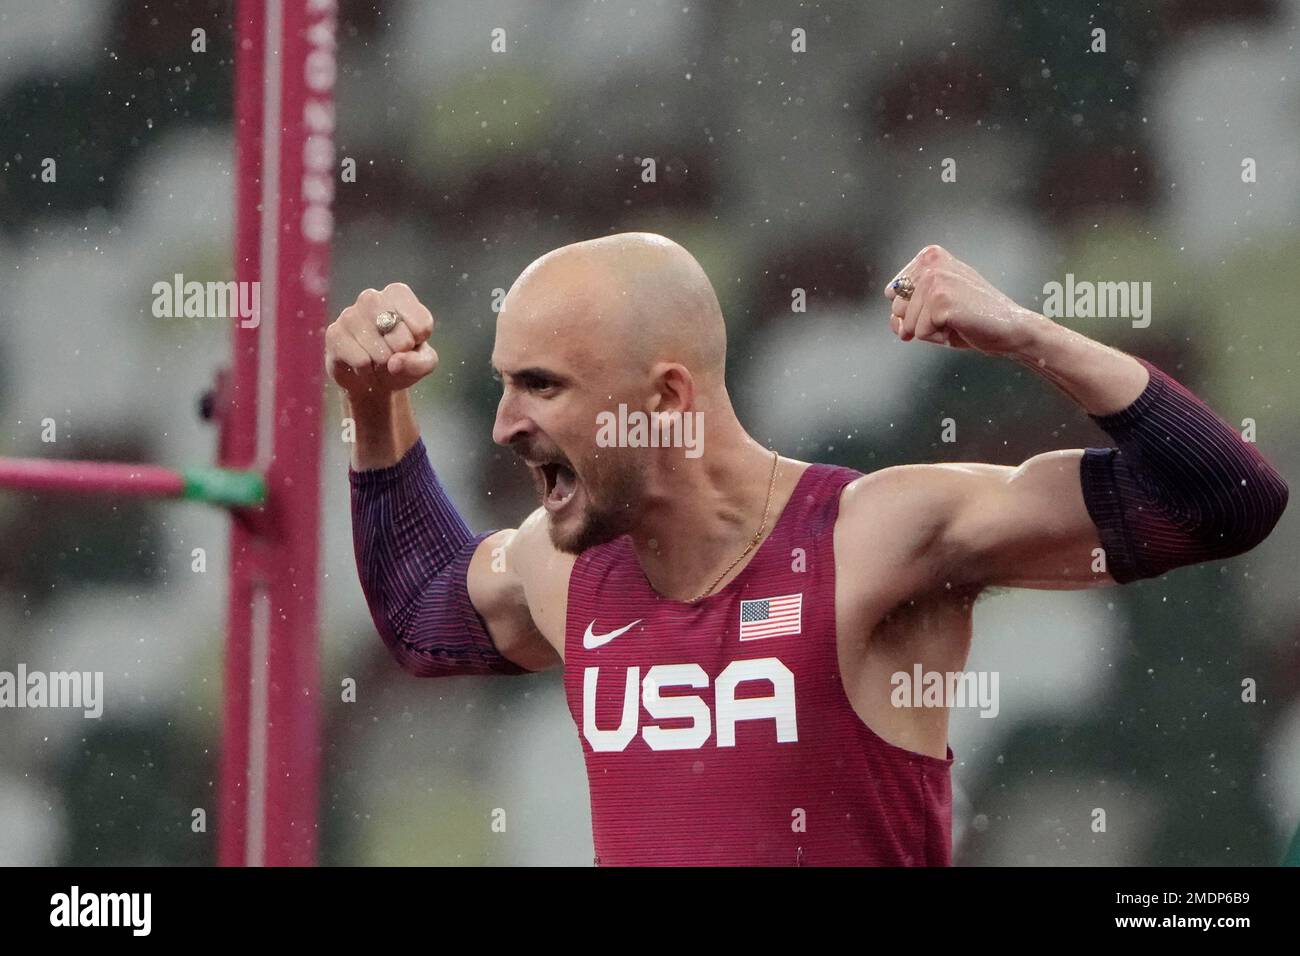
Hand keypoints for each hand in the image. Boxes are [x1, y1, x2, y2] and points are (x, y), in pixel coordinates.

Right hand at [325, 282, 438, 397]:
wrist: (371, 379)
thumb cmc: (401, 360)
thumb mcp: (424, 362)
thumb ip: (421, 363)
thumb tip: (395, 362)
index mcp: (398, 294)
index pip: (422, 325)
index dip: (418, 343)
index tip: (410, 342)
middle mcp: (372, 298)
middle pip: (401, 339)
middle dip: (399, 356)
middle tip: (391, 353)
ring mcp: (349, 314)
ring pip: (381, 353)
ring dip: (382, 365)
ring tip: (376, 360)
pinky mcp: (334, 334)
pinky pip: (361, 361)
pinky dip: (366, 371)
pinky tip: (362, 364)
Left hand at [883, 245, 1045, 356]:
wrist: (1010, 328)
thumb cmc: (973, 318)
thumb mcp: (933, 306)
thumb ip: (907, 308)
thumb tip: (896, 324)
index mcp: (929, 256)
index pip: (892, 293)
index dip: (913, 309)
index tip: (942, 305)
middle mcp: (930, 263)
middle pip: (897, 308)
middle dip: (921, 321)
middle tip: (952, 315)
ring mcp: (935, 280)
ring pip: (907, 324)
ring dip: (931, 330)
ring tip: (957, 319)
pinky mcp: (941, 301)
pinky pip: (920, 333)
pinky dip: (938, 338)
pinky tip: (960, 326)